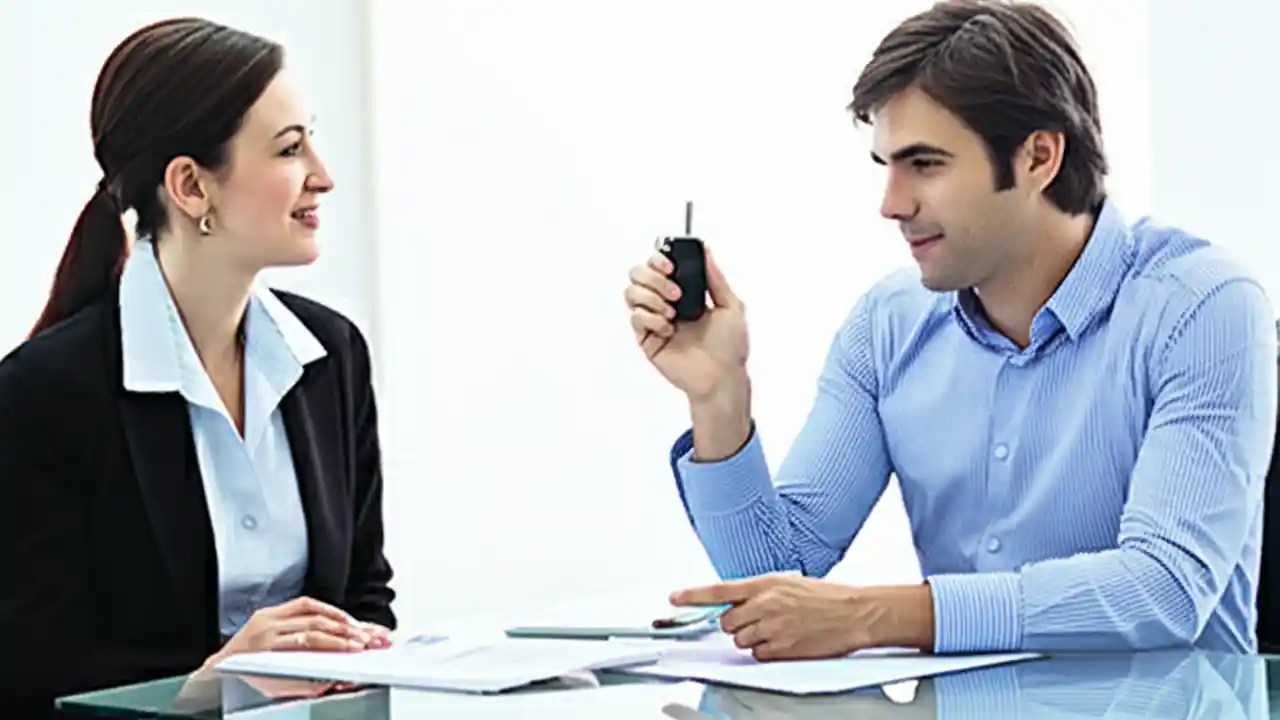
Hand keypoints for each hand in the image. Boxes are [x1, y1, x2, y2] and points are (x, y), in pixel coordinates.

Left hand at [200, 597, 391, 669]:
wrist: (216, 672)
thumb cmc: (244, 683)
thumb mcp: (274, 689)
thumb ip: (303, 683)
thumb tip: (333, 677)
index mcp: (266, 647)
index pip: (310, 639)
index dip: (337, 642)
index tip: (356, 648)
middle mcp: (266, 626)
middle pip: (315, 622)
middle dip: (346, 630)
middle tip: (367, 638)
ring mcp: (267, 616)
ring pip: (313, 609)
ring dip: (341, 618)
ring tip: (361, 628)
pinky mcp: (269, 611)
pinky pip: (304, 604)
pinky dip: (326, 609)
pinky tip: (341, 616)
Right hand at [624, 246, 748, 401]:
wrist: (722, 376)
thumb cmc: (729, 346)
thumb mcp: (731, 306)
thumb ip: (715, 278)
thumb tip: (706, 251)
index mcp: (685, 292)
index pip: (659, 265)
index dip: (659, 259)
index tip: (670, 266)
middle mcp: (666, 303)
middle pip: (639, 274)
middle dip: (654, 278)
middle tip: (675, 293)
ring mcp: (654, 320)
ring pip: (632, 293)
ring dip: (651, 297)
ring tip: (672, 313)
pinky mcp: (647, 339)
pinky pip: (636, 318)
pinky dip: (651, 319)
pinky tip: (668, 329)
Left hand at [670, 575, 934, 660]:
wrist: (856, 612)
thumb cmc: (826, 597)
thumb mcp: (789, 583)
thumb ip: (760, 593)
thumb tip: (738, 605)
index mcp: (765, 583)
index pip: (719, 590)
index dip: (692, 595)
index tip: (673, 598)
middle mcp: (765, 604)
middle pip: (727, 622)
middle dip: (737, 625)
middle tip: (759, 621)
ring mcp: (773, 627)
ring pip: (740, 641)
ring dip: (752, 639)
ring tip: (779, 630)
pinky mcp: (782, 648)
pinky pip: (758, 655)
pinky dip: (766, 652)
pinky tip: (786, 641)